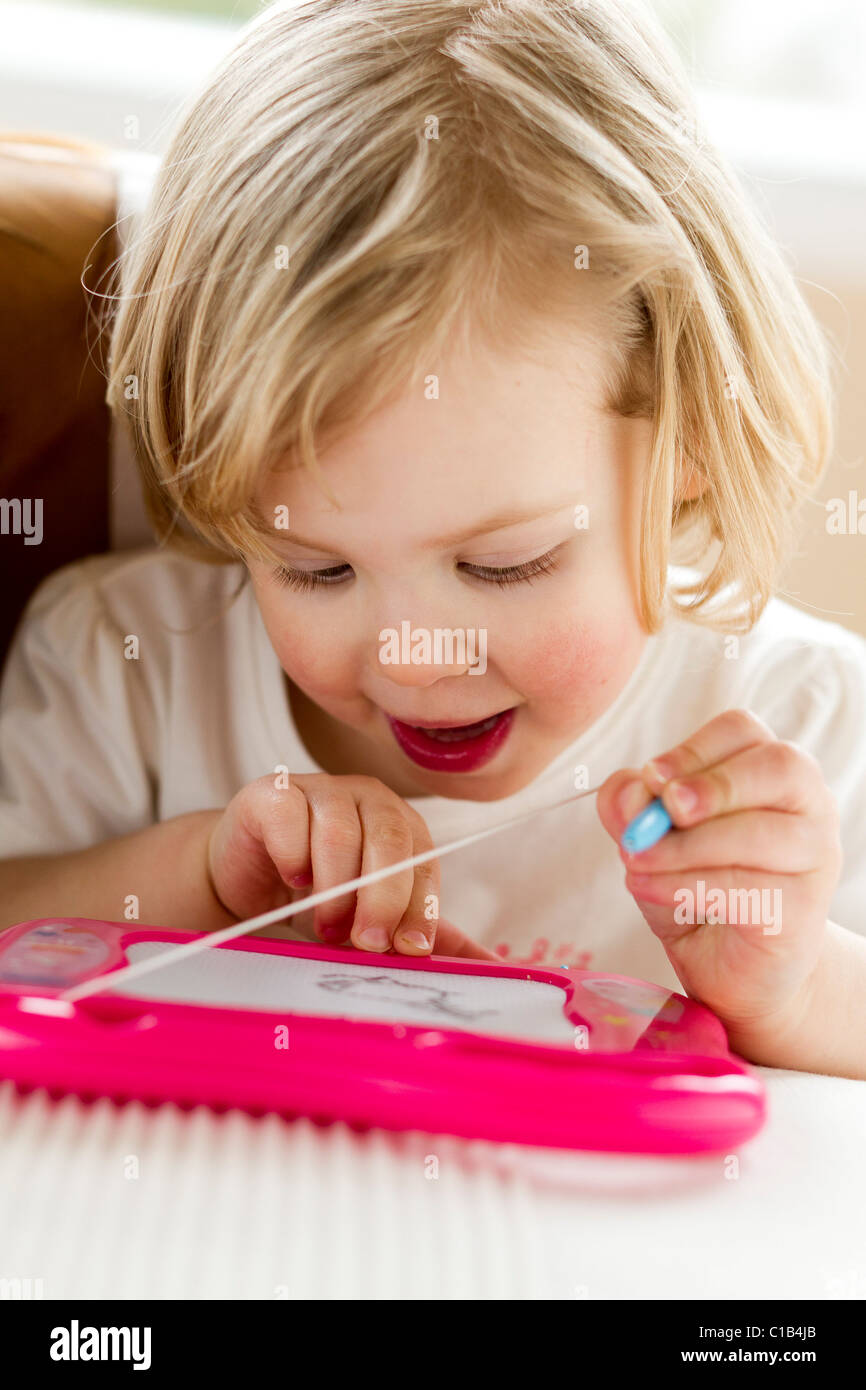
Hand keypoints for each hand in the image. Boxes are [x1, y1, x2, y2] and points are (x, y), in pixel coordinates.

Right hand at [207, 772, 495, 957]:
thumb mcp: (377, 920)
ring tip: (324, 923)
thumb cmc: (318, 896)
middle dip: (381, 900)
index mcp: (401, 824)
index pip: (422, 861)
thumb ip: (431, 939)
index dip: (417, 908)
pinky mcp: (272, 792)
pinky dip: (293, 855)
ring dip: (334, 887)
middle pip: (389, 841)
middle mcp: (367, 797)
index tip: (409, 950)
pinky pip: (291, 819)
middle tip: (364, 942)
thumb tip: (498, 970)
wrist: (246, 878)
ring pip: (340, 832)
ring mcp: (319, 789)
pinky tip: (291, 878)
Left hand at [597, 709, 842, 1036]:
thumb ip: (633, 808)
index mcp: (769, 772)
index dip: (693, 749)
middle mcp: (806, 805)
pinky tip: (648, 887)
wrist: (732, 970)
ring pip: (759, 833)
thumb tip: (629, 790)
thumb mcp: (653, 841)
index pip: (743, 732)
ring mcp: (814, 857)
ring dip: (686, 846)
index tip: (650, 778)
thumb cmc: (697, 890)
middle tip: (663, 810)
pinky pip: (746, 887)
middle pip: (778, 767)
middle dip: (712, 786)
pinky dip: (687, 884)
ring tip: (635, 860)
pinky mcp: (803, 910)